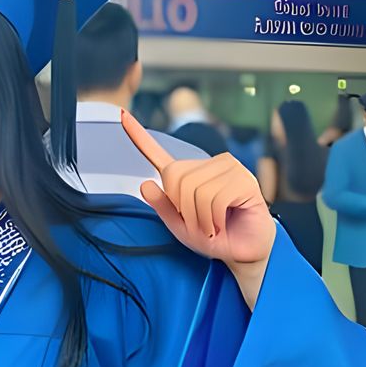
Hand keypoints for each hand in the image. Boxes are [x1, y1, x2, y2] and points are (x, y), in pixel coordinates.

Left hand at [121, 110, 275, 303]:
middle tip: (201, 224)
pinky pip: (213, 198)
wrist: (243, 253)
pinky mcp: (244, 180)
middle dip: (184, 210)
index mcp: (188, 174)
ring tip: (213, 225)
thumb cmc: (213, 237)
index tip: (121, 114)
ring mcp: (229, 169)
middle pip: (175, 179)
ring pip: (195, 190)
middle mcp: (209, 164)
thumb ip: (163, 207)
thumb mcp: (180, 227)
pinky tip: (223, 223)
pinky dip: (213, 219)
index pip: (158, 152)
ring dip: (200, 219)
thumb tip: (145, 184)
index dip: (138, 136)